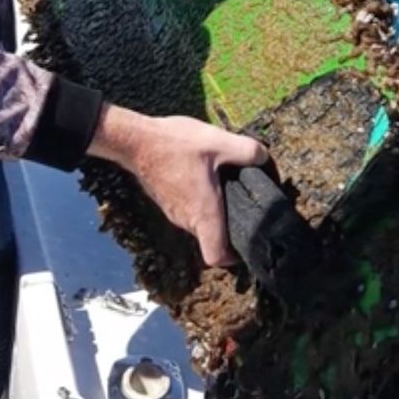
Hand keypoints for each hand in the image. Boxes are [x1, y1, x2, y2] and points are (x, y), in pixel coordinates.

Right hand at [87, 105, 268, 266]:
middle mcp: (187, 220)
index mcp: (204, 213)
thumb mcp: (220, 141)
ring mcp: (173, 213)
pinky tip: (205, 179)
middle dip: (229, 229)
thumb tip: (264, 159)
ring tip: (226, 190)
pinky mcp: (165, 202)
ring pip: (199, 225)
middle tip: (245, 208)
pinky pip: (188, 212)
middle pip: (212, 239)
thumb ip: (248, 151)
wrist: (134, 141)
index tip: (245, 244)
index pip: (217, 256)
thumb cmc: (175, 144)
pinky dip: (199, 203)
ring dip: (213, 214)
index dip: (233, 258)